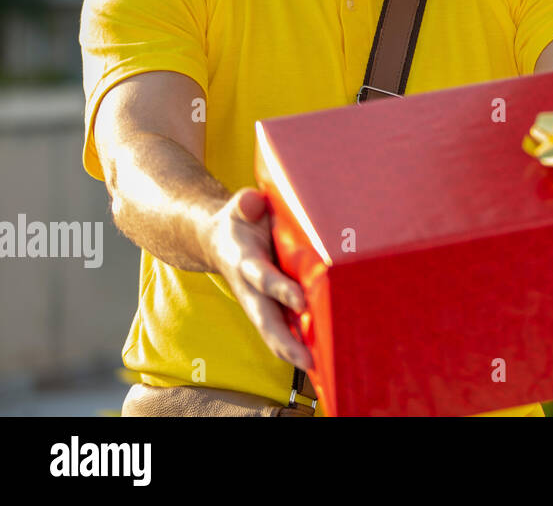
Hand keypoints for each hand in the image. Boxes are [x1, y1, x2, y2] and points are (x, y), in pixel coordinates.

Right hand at [203, 188, 312, 369]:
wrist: (218, 239)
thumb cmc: (240, 220)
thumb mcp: (239, 206)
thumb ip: (245, 204)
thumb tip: (251, 203)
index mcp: (244, 260)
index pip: (263, 277)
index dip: (280, 289)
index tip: (301, 301)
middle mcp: (249, 287)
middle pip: (264, 317)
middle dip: (284, 339)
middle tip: (306, 358)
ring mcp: (256, 301)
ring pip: (271, 331)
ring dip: (290, 350)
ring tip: (313, 367)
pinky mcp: (266, 307)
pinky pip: (279, 329)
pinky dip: (294, 346)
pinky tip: (315, 359)